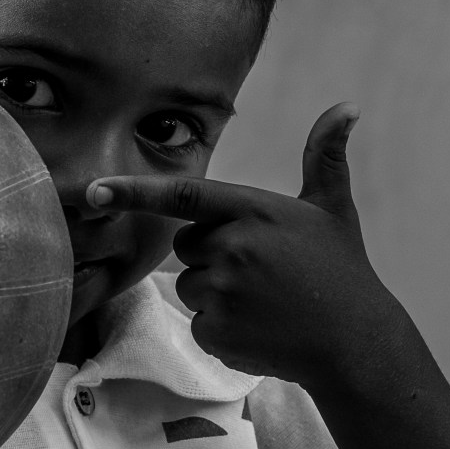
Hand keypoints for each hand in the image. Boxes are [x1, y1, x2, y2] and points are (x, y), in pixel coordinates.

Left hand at [87, 104, 398, 388]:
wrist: (356, 342)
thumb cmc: (342, 271)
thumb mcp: (334, 208)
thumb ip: (325, 156)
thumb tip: (347, 106)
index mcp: (255, 209)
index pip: (181, 195)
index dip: (133, 191)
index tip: (93, 190)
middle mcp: (235, 247)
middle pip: (187, 245)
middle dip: (212, 255)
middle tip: (261, 270)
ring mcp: (225, 291)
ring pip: (190, 286)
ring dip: (216, 294)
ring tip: (264, 302)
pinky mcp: (219, 331)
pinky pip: (198, 323)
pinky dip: (221, 330)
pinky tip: (259, 329)